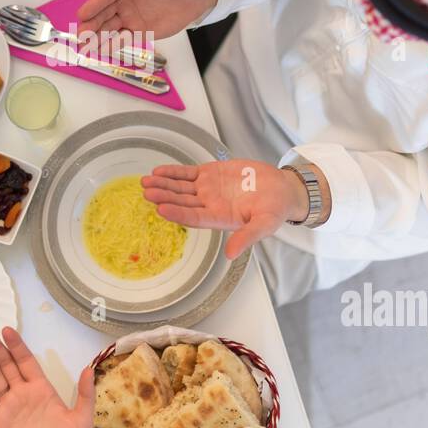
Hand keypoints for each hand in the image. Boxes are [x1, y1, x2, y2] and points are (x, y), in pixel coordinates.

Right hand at [76, 0, 218, 39]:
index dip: (94, 4)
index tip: (83, 14)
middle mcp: (124, 0)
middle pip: (102, 14)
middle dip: (90, 25)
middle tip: (81, 36)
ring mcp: (131, 17)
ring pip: (109, 28)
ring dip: (97, 38)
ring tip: (86, 48)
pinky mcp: (141, 31)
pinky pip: (123, 39)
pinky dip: (113, 45)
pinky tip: (104, 51)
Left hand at [142, 159, 311, 258]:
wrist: (282, 189)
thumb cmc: (275, 209)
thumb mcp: (265, 224)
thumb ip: (247, 237)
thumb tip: (231, 255)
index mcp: (220, 219)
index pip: (193, 218)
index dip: (177, 213)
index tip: (161, 209)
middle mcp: (210, 205)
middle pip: (182, 202)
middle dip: (164, 197)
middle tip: (147, 193)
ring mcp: (208, 189)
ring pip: (180, 187)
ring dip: (163, 184)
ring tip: (146, 181)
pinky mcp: (210, 174)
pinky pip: (187, 173)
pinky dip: (173, 172)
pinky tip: (158, 172)